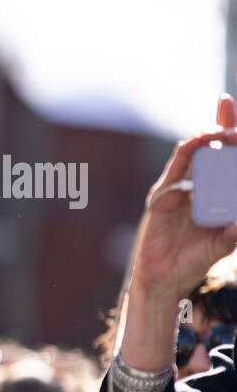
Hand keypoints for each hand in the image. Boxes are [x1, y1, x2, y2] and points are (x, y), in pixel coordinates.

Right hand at [131, 94, 236, 305]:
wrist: (162, 280)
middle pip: (213, 147)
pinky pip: (175, 168)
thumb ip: (233, 234)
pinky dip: (185, 152)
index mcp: (217, 194)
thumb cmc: (192, 263)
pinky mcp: (162, 194)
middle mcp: (199, 186)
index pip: (229, 159)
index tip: (235, 118)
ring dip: (208, 136)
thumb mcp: (221, 246)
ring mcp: (180, 188)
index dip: (232, 134)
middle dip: (224, 125)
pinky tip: (197, 141)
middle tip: (230, 111)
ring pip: (195, 152)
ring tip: (222, 130)